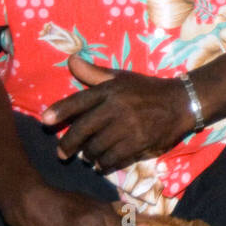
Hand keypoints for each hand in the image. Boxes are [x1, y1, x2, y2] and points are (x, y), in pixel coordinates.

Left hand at [42, 56, 193, 173]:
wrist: (180, 103)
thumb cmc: (146, 90)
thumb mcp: (121, 78)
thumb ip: (94, 73)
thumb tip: (70, 60)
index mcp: (110, 90)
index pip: (79, 101)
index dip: (60, 111)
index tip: (45, 120)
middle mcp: (116, 108)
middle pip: (83, 130)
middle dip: (68, 144)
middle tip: (62, 153)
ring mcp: (127, 127)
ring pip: (96, 147)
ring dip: (88, 155)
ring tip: (86, 157)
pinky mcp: (138, 143)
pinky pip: (113, 158)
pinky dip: (103, 164)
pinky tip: (101, 165)